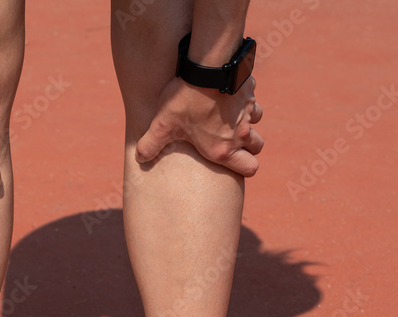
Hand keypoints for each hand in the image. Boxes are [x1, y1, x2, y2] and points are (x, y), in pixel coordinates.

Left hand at [135, 75, 263, 175]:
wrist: (206, 67)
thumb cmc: (185, 100)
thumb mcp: (163, 125)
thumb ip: (151, 145)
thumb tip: (139, 158)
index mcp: (223, 149)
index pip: (249, 169)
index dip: (245, 167)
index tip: (234, 160)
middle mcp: (241, 134)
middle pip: (257, 147)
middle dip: (249, 145)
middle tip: (230, 138)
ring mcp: (249, 112)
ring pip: (257, 122)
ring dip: (248, 120)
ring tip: (228, 114)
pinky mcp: (250, 92)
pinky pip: (252, 98)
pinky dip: (244, 98)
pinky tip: (228, 92)